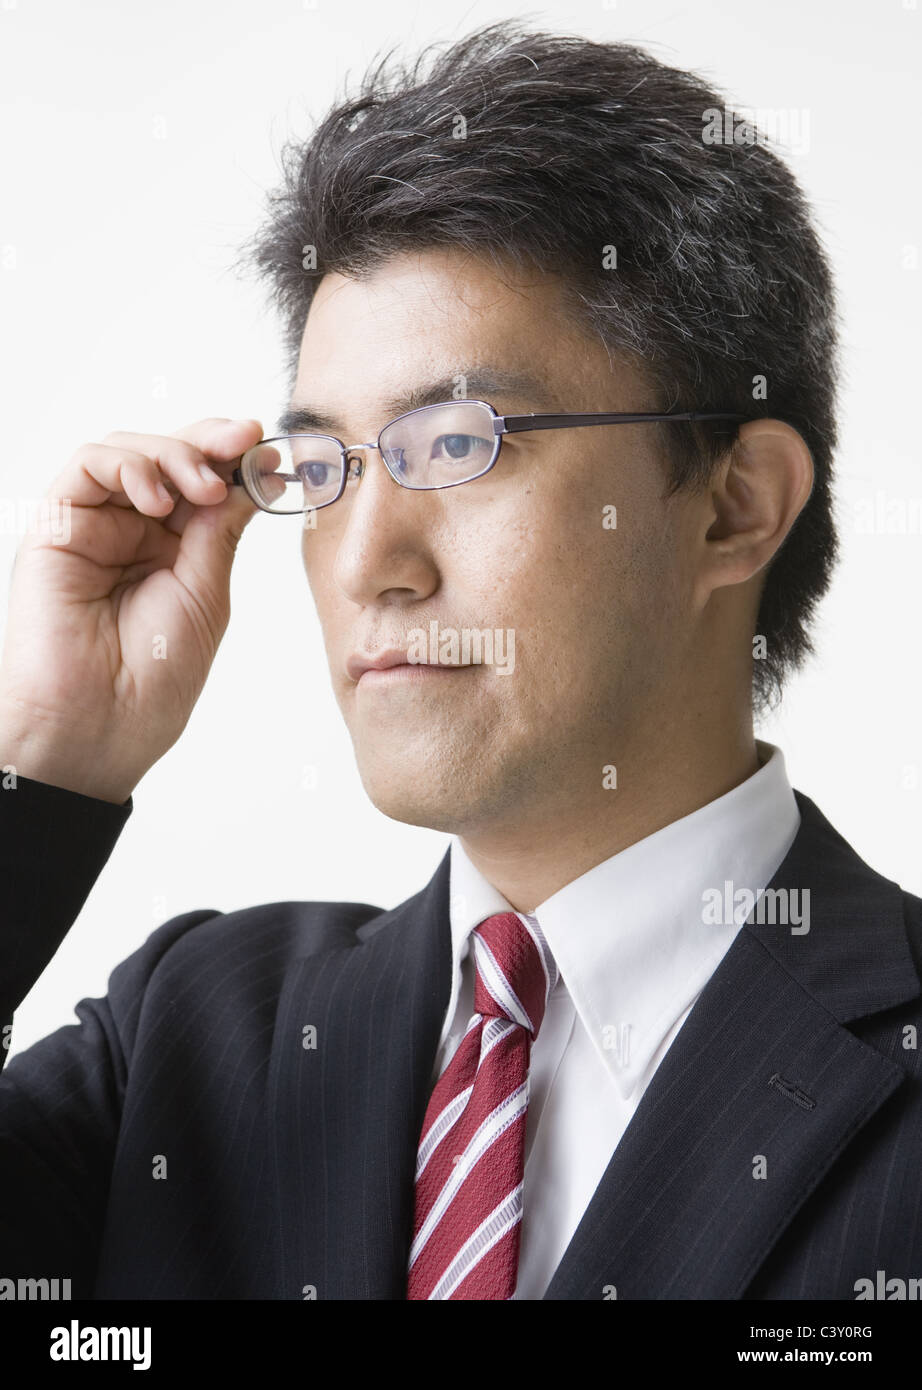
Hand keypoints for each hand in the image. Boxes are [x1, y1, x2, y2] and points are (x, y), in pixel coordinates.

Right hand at [0, 417, 262, 802]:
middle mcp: (131, 531)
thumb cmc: (151, 679)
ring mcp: (94, 526)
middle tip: (247, 444)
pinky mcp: (56, 526)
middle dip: (211, 443)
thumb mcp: (206, 594)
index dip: (235, 459)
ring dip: (175, 454)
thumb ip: (220, 530)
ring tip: (204, 490)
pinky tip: (157, 501)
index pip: (202, 482)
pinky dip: (128, 465)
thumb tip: (252, 472)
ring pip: (130, 450)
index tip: (271, 450)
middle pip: (168, 456)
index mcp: (173, 551)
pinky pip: (88, 466)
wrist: (99, 726)